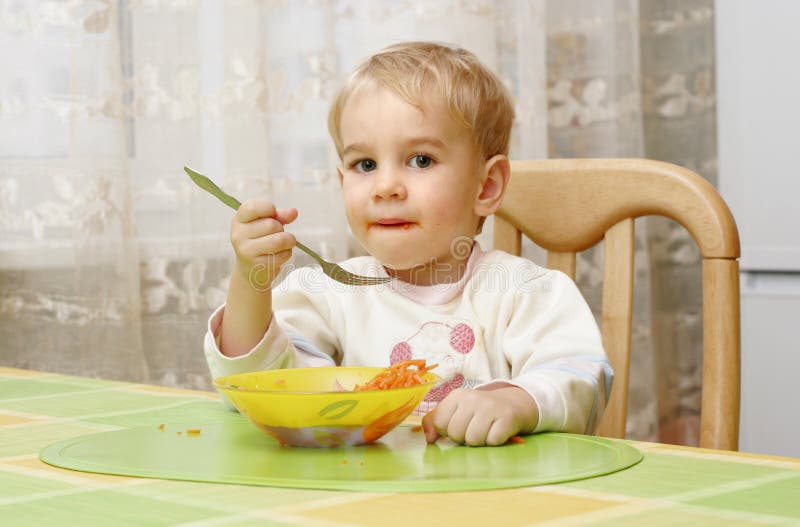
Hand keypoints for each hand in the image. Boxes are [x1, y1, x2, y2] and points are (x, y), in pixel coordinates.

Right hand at [230, 199, 297, 289]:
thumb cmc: (260, 241)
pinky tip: (278, 255)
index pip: (253, 207)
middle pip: (272, 225)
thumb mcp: (266, 224)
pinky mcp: (257, 265)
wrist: (250, 270)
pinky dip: (287, 253)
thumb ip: (279, 216)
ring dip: (289, 240)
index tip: (272, 213)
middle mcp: (238, 234)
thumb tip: (293, 212)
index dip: (269, 208)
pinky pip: (283, 254)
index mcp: (239, 220)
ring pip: (279, 240)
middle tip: (275, 234)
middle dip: (280, 228)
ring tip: (284, 243)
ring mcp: (246, 251)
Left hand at [421, 386, 538, 445]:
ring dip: (479, 441)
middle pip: (455, 434)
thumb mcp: (456, 410)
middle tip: (474, 428)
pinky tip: (497, 431)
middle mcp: (472, 398)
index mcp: (456, 396)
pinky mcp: (507, 417)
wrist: (513, 403)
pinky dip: (494, 441)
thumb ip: (435, 421)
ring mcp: (490, 407)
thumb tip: (429, 439)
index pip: (440, 423)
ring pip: (473, 440)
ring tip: (486, 431)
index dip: (448, 431)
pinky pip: (492, 441)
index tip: (459, 425)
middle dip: (464, 438)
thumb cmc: (479, 411)